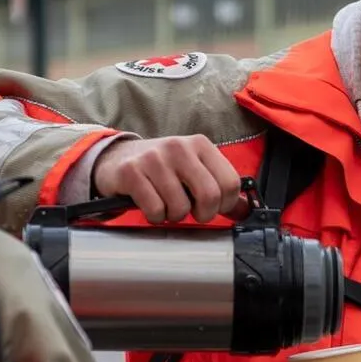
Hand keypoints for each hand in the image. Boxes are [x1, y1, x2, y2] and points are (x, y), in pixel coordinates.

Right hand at [92, 136, 247, 223]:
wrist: (116, 159)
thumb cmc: (160, 169)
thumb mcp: (192, 169)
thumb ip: (217, 186)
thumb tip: (244, 211)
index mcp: (200, 145)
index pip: (230, 183)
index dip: (224, 204)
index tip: (211, 207)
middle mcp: (179, 147)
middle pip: (209, 196)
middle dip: (202, 214)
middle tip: (191, 212)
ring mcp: (154, 159)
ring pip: (179, 207)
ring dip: (173, 216)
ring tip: (165, 205)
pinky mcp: (132, 172)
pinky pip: (154, 210)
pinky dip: (154, 216)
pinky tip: (150, 205)